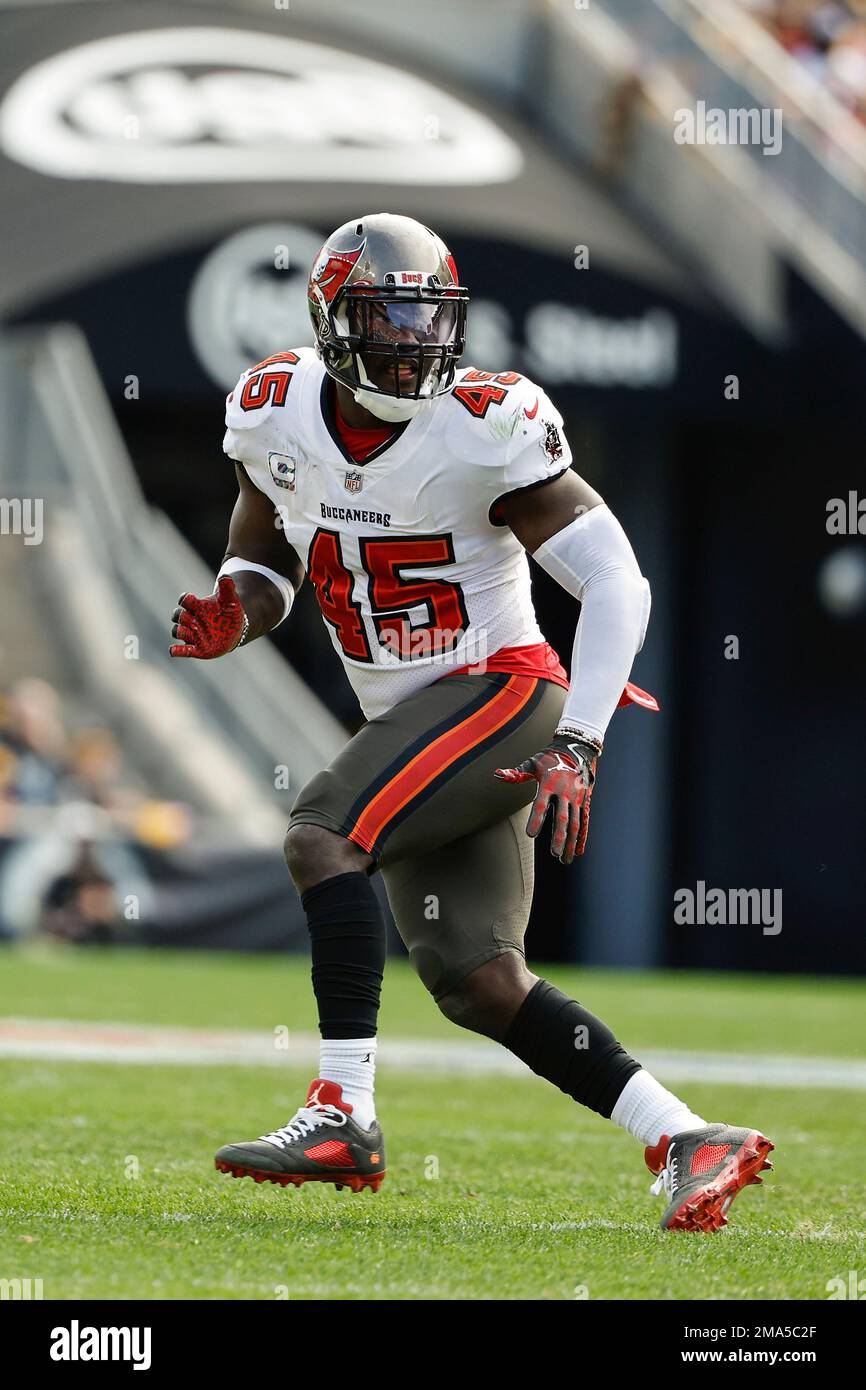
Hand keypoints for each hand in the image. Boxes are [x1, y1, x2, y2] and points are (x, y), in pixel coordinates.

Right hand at [169, 575, 247, 658]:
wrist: (235, 630)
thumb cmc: (229, 612)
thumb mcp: (230, 600)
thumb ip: (228, 588)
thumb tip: (225, 576)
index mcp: (197, 607)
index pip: (185, 601)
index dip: (184, 599)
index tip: (189, 599)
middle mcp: (192, 620)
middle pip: (179, 616)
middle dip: (181, 616)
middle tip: (190, 618)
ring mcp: (193, 634)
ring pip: (178, 631)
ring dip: (180, 631)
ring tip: (189, 631)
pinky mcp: (196, 649)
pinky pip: (182, 651)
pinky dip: (176, 651)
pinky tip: (172, 651)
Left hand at [494, 735, 597, 862]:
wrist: (577, 748)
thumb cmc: (549, 758)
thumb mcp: (532, 763)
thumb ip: (516, 773)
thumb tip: (498, 774)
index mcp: (549, 784)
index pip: (541, 805)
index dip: (536, 820)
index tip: (530, 835)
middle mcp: (565, 792)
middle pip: (563, 819)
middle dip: (559, 838)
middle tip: (555, 855)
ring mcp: (576, 798)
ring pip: (575, 824)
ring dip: (570, 843)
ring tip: (564, 860)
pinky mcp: (584, 801)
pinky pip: (583, 821)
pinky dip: (582, 837)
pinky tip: (578, 852)